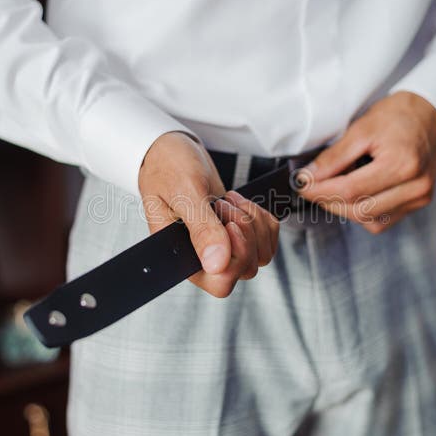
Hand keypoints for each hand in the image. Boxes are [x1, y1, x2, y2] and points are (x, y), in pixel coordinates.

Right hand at [138, 132, 279, 296]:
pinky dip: (262, 218)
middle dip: (244, 232)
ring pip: (260, 254)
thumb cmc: (168, 167)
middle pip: (246, 268)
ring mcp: (222, 248)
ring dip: (254, 223)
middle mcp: (203, 257)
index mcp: (182, 256)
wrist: (173, 152)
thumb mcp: (184, 192)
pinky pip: (267, 239)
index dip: (235, 256)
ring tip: (228, 201)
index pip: (220, 283)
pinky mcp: (238, 235)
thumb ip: (201, 228)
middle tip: (222, 205)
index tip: (228, 224)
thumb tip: (217, 263)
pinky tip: (240, 203)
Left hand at [298, 91, 435, 233]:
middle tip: (310, 188)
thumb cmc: (397, 116)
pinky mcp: (418, 204)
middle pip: (360, 210)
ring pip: (370, 220)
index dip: (320, 191)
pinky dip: (362, 212)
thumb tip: (308, 178)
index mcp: (402, 164)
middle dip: (328, 202)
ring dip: (344, 209)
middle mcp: (415, 186)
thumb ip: (334, 157)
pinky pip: (383, 220)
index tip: (301, 185)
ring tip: (332, 188)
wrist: (431, 115)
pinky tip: (354, 194)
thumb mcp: (362, 128)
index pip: (351, 189)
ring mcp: (420, 198)